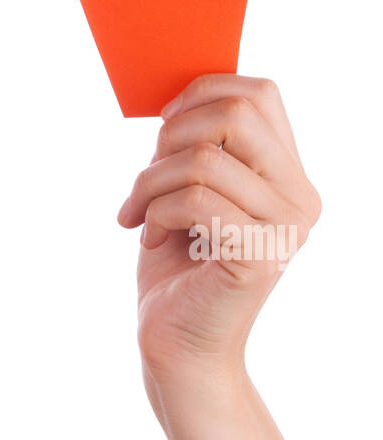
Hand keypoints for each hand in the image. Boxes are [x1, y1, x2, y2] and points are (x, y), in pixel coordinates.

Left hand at [117, 74, 320, 402]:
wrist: (176, 346)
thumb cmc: (176, 266)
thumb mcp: (188, 186)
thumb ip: (199, 142)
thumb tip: (179, 96)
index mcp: (289, 175)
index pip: (260, 93)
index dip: (201, 93)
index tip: (163, 129)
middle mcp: (300, 199)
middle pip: (237, 113)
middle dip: (171, 135)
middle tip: (147, 177)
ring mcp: (286, 229)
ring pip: (205, 159)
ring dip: (151, 181)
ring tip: (139, 213)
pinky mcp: (260, 257)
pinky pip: (195, 200)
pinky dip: (155, 210)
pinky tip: (149, 236)